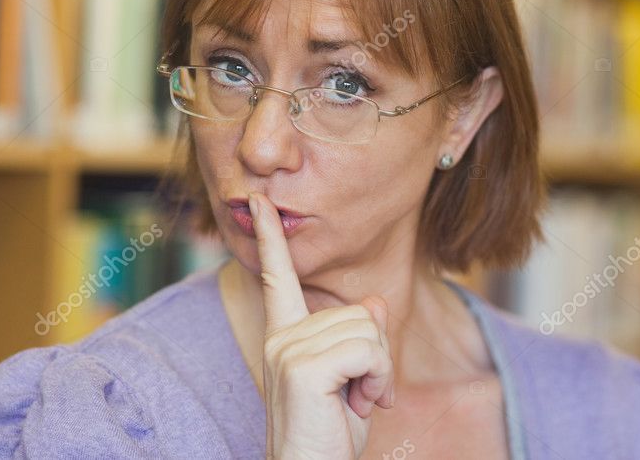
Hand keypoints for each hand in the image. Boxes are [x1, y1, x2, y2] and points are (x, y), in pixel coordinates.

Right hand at [249, 191, 394, 459]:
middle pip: (361, 313)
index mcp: (285, 337)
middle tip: (357, 396)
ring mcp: (288, 350)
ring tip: (355, 402)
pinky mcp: (303, 367)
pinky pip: (368, 350)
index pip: (277, 278)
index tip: (260, 203)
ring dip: (379, 372)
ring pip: (369, 331)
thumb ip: (363, 338)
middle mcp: (281, 338)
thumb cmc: (331, 435)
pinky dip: (378, 380)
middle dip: (376, 358)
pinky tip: (359, 405)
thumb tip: (376, 302)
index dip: (270, 238)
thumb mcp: (355, 381)